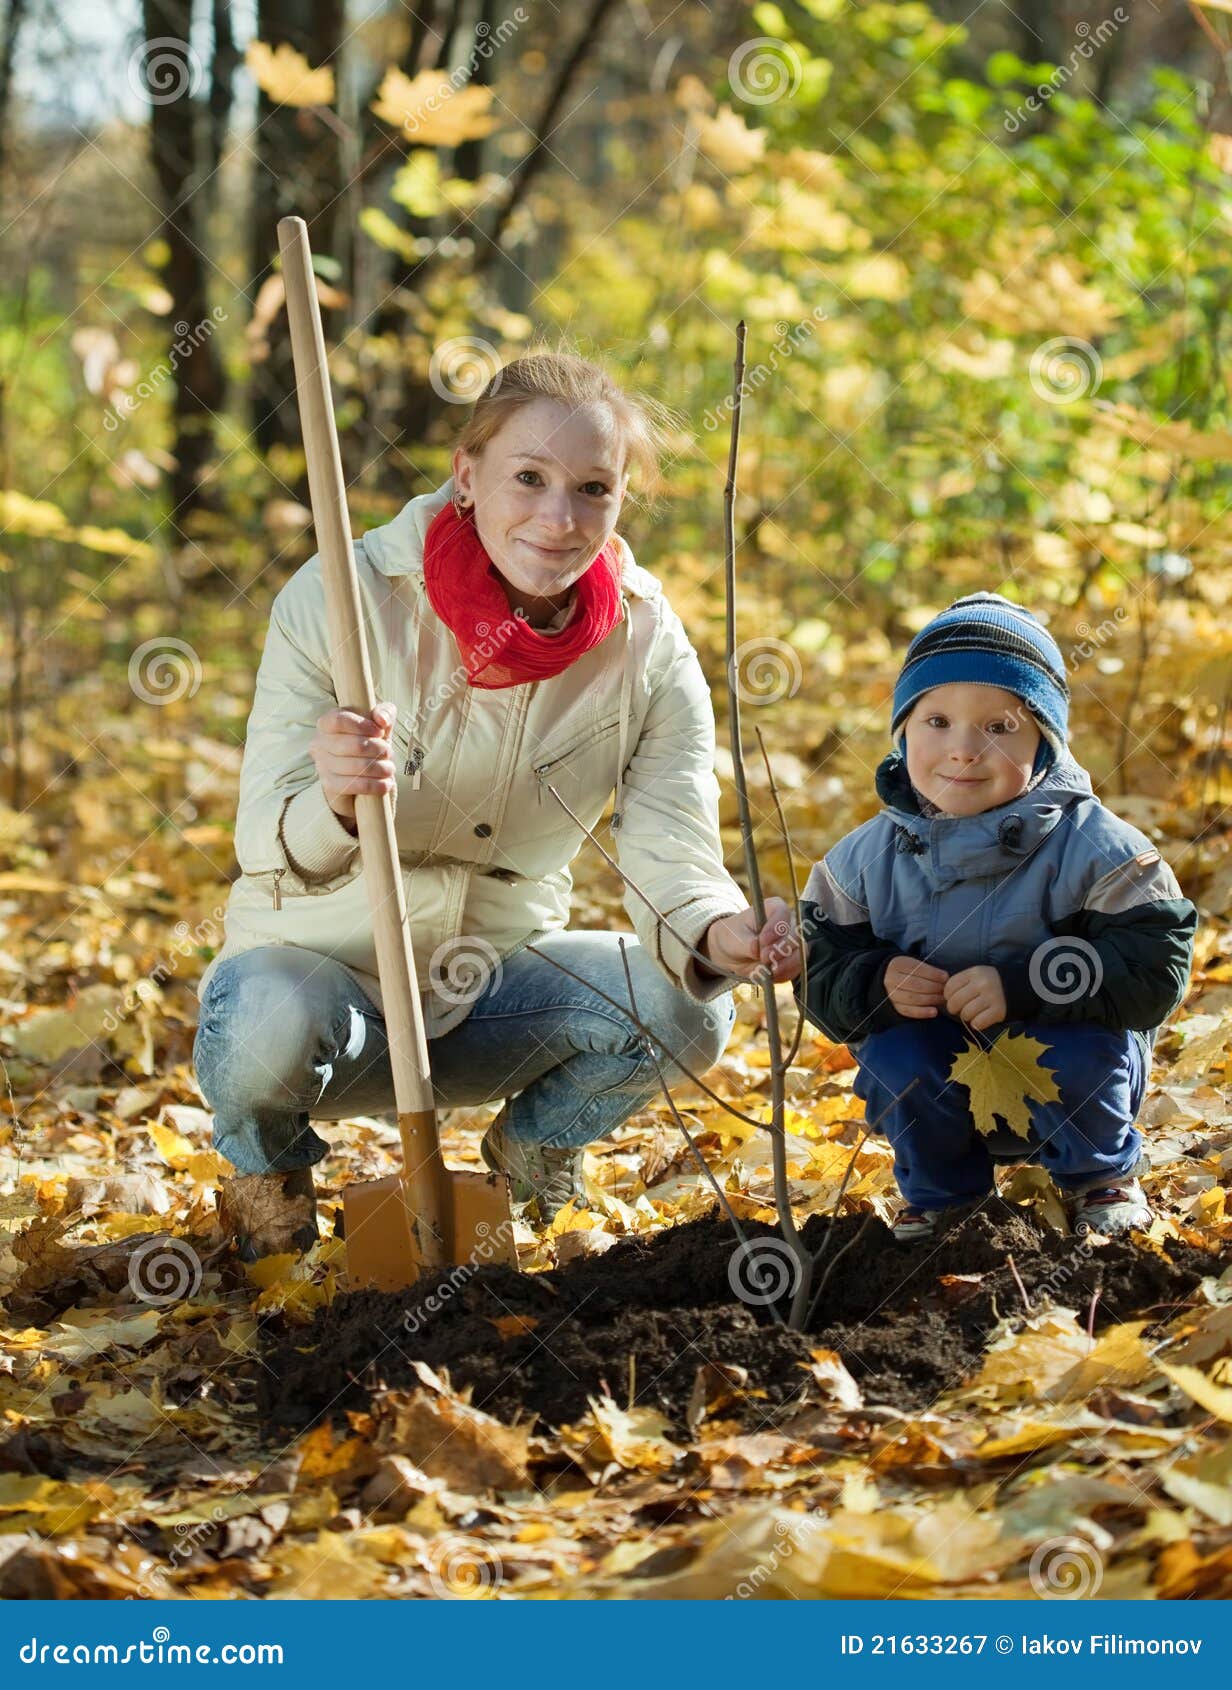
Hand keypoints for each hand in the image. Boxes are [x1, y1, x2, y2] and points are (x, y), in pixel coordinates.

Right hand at [310, 701, 397, 827]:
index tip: (380, 731)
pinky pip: (353, 785)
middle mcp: (320, 743)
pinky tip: (385, 784)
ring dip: (380, 768)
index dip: (362, 725)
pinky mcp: (330, 785)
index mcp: (327, 723)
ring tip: (389, 768)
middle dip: (378, 749)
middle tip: (388, 753)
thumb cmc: (370, 743)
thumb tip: (381, 719)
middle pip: (353, 745)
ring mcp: (322, 765)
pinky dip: (375, 785)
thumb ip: (384, 713)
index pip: (339, 720)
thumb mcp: (379, 724)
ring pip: (355, 766)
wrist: (364, 773)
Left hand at [700, 896, 798, 982]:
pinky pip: (795, 969)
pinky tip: (771, 976)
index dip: (775, 927)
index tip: (763, 940)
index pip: (782, 913)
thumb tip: (757, 949)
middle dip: (781, 949)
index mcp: (773, 908)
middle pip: (795, 935)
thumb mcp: (735, 937)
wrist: (732, 952)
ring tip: (769, 971)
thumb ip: (747, 943)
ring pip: (800, 954)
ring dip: (786, 965)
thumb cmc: (733, 936)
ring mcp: (792, 943)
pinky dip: (784, 974)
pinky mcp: (792, 961)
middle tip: (764, 957)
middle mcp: (788, 924)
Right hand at [883, 954, 948, 1018]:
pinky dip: (923, 1012)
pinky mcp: (895, 1006)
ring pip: (912, 998)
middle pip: (915, 984)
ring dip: (931, 999)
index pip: (916, 969)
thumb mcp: (916, 964)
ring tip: (942, 999)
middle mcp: (891, 979)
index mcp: (897, 964)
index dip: (932, 974)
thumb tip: (945, 979)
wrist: (894, 980)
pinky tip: (934, 1012)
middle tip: (945, 989)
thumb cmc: (911, 971)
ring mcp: (891, 994)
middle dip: (933, 987)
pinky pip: (909, 1011)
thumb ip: (929, 970)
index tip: (945, 977)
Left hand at [943, 964, 1007, 1031]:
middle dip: (954, 1008)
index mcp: (975, 972)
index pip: (949, 987)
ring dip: (966, 1016)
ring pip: (965, 1013)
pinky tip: (981, 1019)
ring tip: (972, 1013)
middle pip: (955, 1002)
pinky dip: (977, 1023)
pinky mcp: (999, 1011)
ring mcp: (991, 997)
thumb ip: (961, 983)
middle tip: (960, 1009)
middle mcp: (982, 983)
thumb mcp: (977, 975)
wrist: (1019, 986)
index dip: (947, 996)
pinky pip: (978, 1023)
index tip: (952, 998)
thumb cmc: (991, 983)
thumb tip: (942, 997)